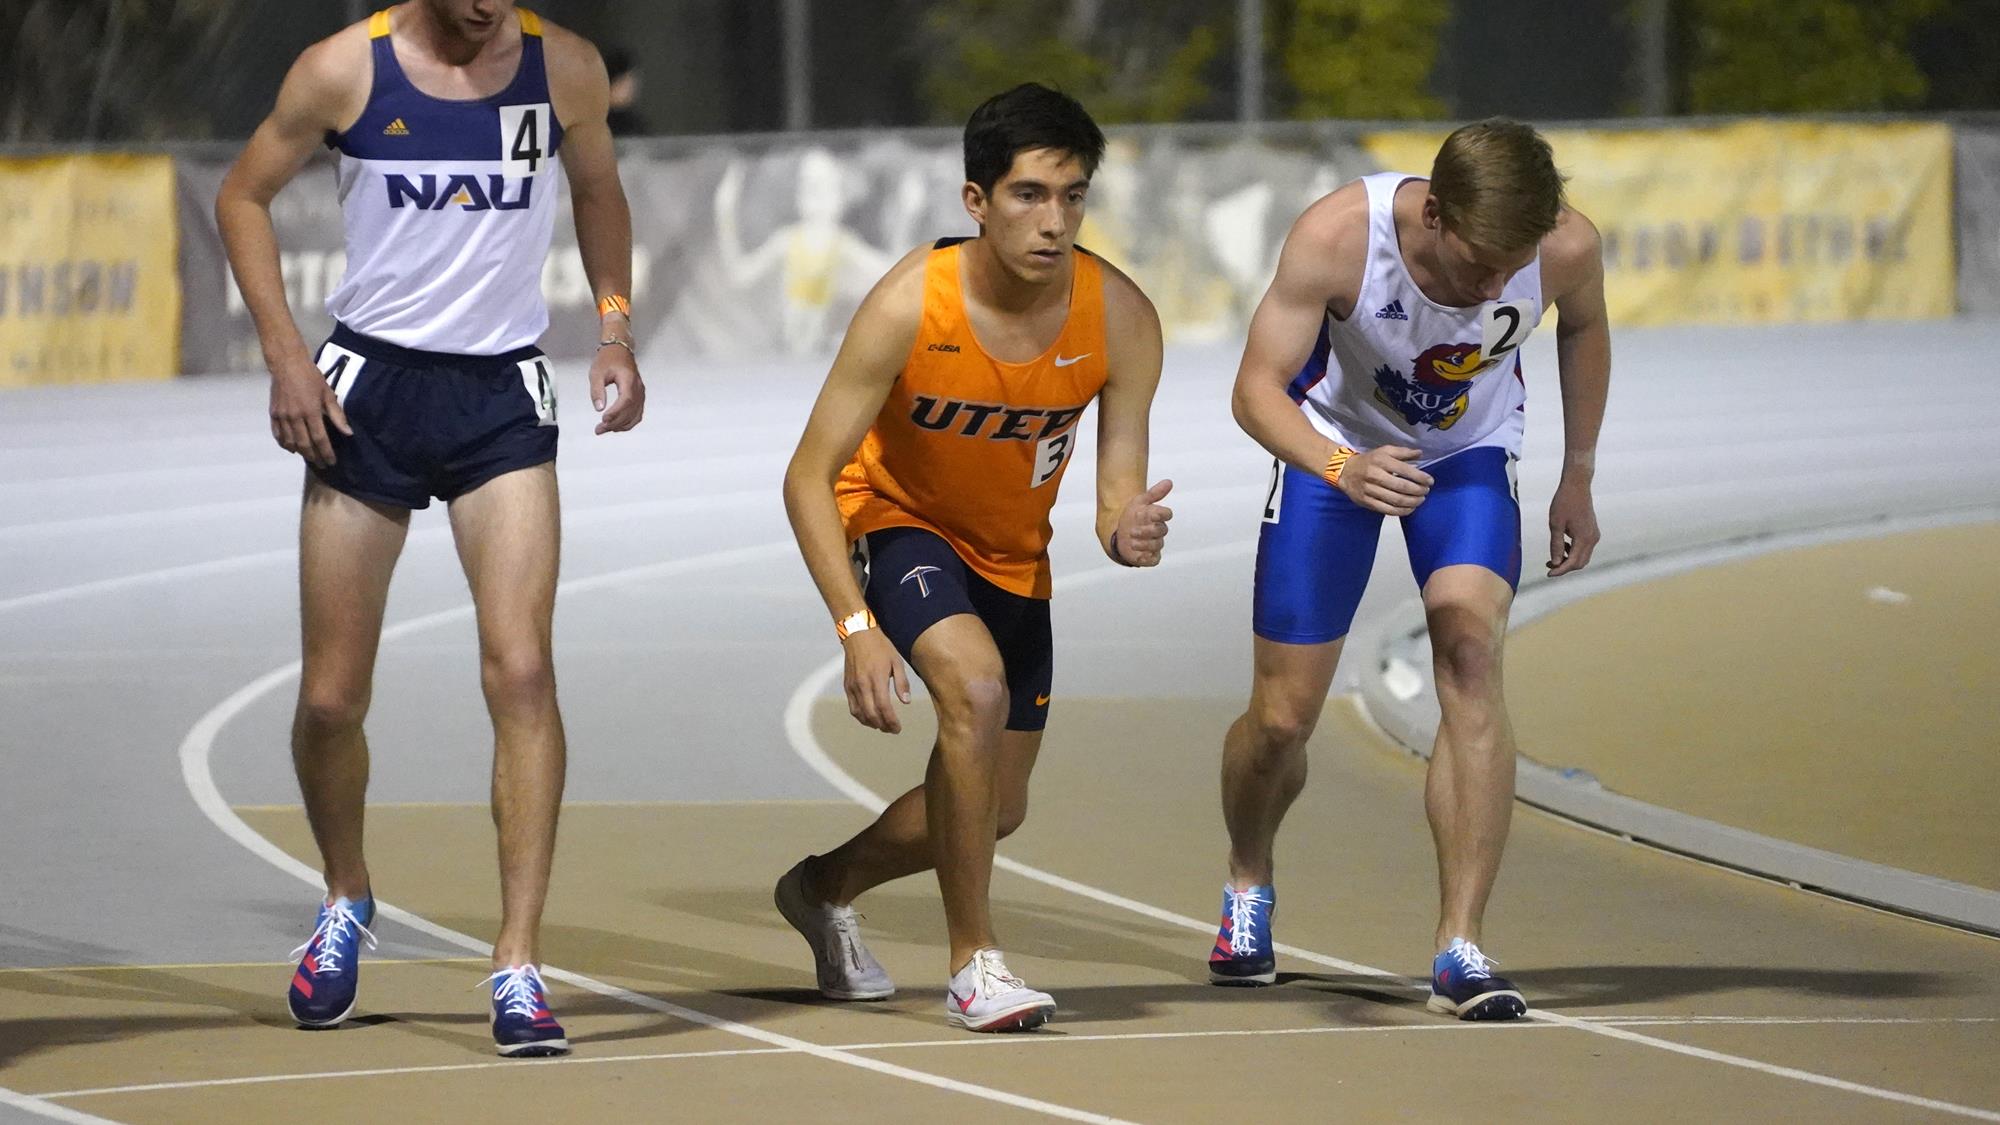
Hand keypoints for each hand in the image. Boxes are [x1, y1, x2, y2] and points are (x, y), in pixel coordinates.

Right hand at [268, 351, 348, 467]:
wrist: (287, 364)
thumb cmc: (311, 377)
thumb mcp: (328, 394)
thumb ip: (337, 415)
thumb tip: (348, 433)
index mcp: (311, 412)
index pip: (320, 439)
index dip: (326, 453)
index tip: (332, 462)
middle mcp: (295, 416)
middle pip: (305, 444)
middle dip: (315, 457)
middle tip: (322, 464)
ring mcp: (282, 416)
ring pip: (290, 442)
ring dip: (301, 453)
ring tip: (310, 458)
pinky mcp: (273, 414)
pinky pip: (278, 435)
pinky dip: (285, 444)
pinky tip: (292, 448)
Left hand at [590, 340, 644, 434]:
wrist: (619, 350)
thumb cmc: (608, 359)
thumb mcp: (597, 372)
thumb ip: (597, 391)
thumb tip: (599, 408)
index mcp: (628, 379)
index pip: (626, 400)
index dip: (616, 412)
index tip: (603, 419)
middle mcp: (638, 388)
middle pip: (630, 410)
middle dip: (615, 422)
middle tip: (599, 429)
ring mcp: (641, 393)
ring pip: (635, 415)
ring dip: (620, 425)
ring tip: (604, 429)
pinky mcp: (639, 397)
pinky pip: (637, 414)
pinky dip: (627, 423)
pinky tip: (616, 426)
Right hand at [842, 628, 910, 732]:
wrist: (858, 635)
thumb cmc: (880, 647)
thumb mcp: (896, 662)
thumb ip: (902, 683)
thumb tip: (906, 702)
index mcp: (877, 679)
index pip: (884, 707)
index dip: (891, 721)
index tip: (898, 728)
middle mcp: (863, 685)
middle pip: (871, 714)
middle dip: (882, 726)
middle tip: (892, 730)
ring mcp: (853, 687)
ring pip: (860, 714)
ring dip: (871, 723)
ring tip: (881, 726)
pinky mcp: (847, 686)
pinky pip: (852, 707)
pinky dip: (860, 716)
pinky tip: (869, 717)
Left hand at [1114, 479, 1173, 565]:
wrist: (1119, 531)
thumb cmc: (1133, 515)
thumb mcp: (1140, 501)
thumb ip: (1154, 493)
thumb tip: (1169, 481)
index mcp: (1157, 516)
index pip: (1166, 514)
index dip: (1160, 514)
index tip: (1149, 513)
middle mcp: (1159, 530)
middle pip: (1161, 531)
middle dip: (1147, 531)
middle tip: (1132, 531)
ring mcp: (1155, 544)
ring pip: (1156, 546)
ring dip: (1144, 544)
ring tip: (1131, 542)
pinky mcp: (1151, 557)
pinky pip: (1153, 560)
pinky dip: (1146, 559)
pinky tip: (1137, 555)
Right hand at [1337, 446, 1431, 515]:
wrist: (1345, 471)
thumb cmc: (1369, 461)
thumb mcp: (1384, 451)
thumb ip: (1403, 452)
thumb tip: (1420, 454)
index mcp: (1381, 461)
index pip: (1405, 470)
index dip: (1421, 477)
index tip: (1430, 481)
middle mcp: (1375, 475)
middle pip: (1402, 487)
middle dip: (1418, 491)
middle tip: (1426, 491)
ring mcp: (1369, 490)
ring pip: (1395, 500)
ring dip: (1412, 502)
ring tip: (1420, 500)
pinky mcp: (1366, 502)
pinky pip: (1387, 510)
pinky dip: (1401, 511)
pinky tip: (1410, 508)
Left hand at [1547, 476, 1599, 575]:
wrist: (1577, 486)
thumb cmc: (1564, 502)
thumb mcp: (1555, 524)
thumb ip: (1556, 545)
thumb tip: (1555, 563)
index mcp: (1584, 538)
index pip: (1573, 562)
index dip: (1560, 570)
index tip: (1548, 574)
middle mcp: (1593, 539)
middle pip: (1580, 563)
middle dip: (1565, 567)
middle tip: (1549, 566)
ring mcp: (1594, 535)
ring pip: (1583, 556)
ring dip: (1569, 560)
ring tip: (1553, 557)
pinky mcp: (1592, 531)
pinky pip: (1584, 548)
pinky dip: (1573, 552)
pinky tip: (1562, 546)